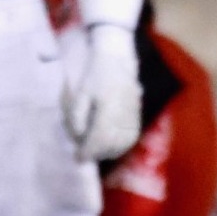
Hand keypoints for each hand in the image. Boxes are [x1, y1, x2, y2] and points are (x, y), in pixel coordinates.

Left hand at [65, 24, 141, 160]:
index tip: (78, 157)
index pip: (99, 138)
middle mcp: (123, 112)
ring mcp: (133, 113)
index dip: (88, 151)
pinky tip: (112, 146)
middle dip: (99, 154)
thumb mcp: (80, 93)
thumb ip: (77, 117)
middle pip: (113, 143)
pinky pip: (133, 135)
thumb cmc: (95, 73)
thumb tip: (78, 138)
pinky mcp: (138, 112)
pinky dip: (123, 145)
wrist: (117, 57)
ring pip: (125, 142)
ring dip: (111, 151)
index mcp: (107, 107)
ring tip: (98, 152)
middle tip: (85, 155)